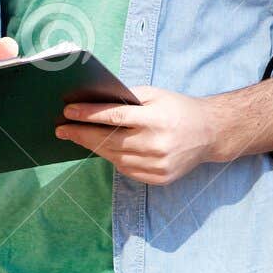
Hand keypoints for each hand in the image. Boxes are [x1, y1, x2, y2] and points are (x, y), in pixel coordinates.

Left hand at [55, 86, 219, 185]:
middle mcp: (156, 144)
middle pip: (109, 141)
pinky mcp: (160, 178)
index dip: (88, 115)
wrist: (210, 133)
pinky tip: (104, 150)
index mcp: (156, 119)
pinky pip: (127, 170)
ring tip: (77, 138)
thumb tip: (93, 104)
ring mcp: (158, 164)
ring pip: (115, 158)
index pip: (114, 117)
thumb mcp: (156, 94)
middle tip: (62, 129)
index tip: (68, 112)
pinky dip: (113, 159)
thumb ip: (127, 99)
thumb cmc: (178, 108)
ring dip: (94, 148)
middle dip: (82, 134)